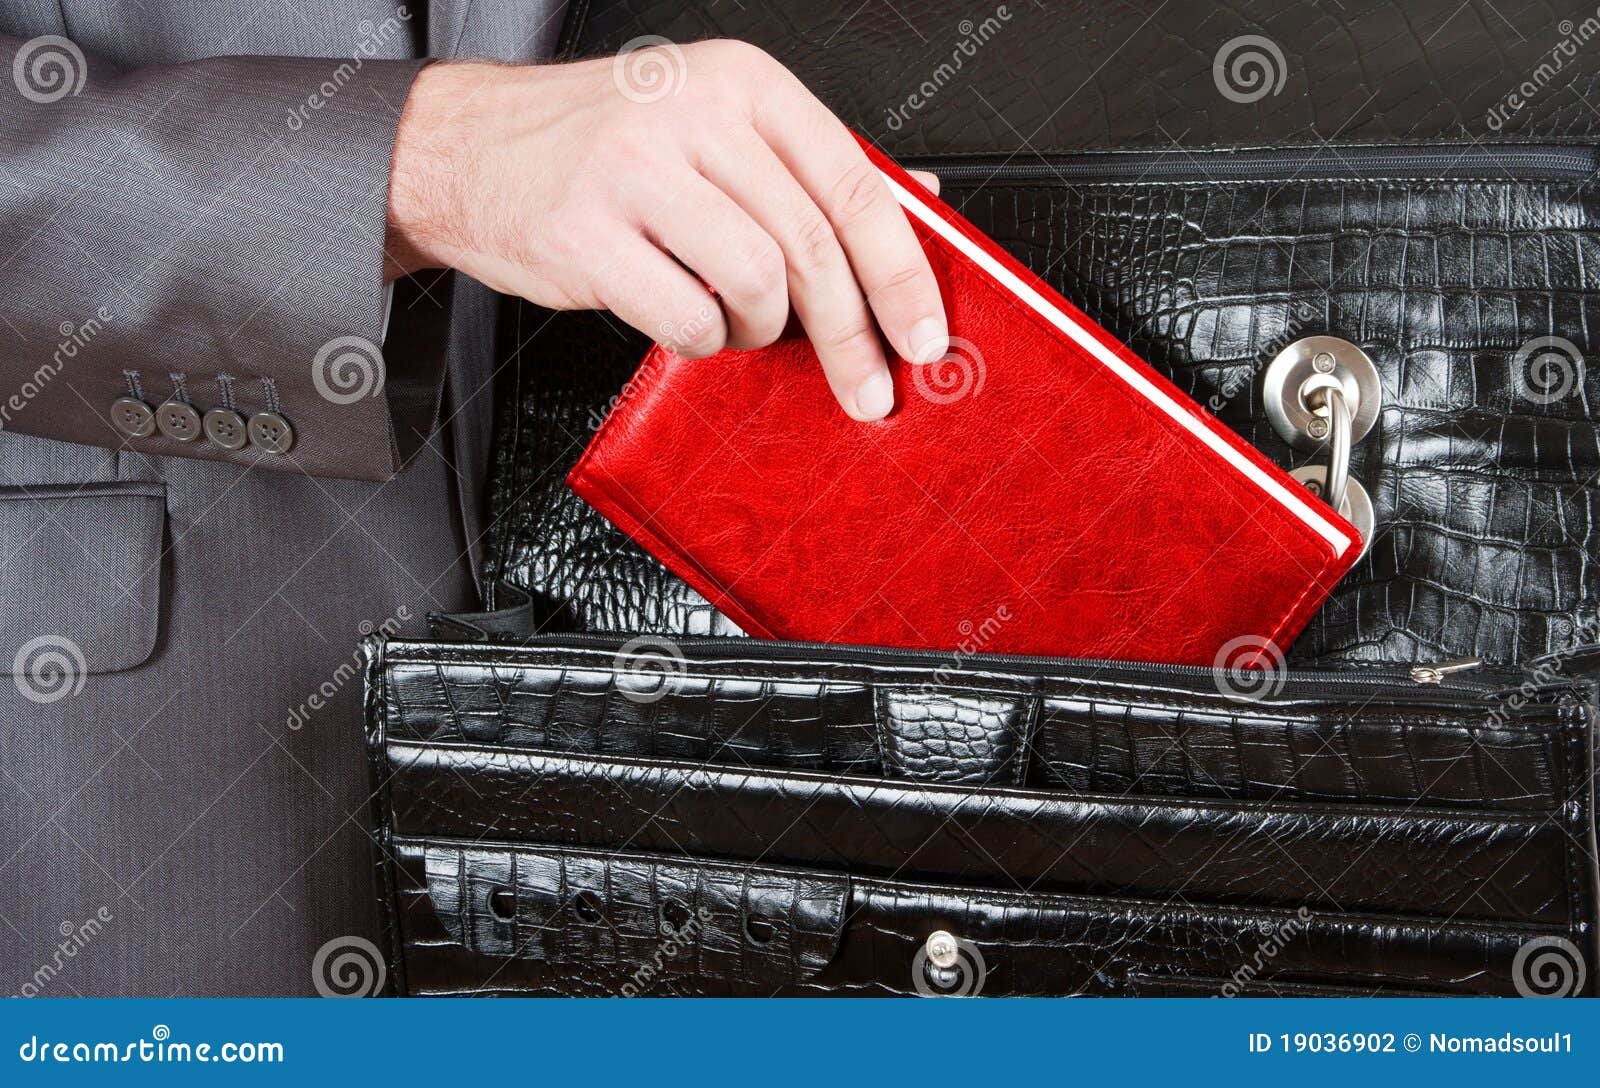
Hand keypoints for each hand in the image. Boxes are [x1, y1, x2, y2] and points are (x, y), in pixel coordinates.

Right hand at [385, 40, 948, 420]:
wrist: (466, 150)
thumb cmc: (599, 147)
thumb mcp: (712, 127)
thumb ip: (807, 168)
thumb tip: (919, 211)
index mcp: (741, 81)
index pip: (853, 183)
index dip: (901, 272)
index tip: (925, 334)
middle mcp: (691, 112)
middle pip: (812, 244)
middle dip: (853, 335)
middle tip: (870, 386)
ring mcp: (634, 171)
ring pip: (758, 283)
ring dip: (765, 332)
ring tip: (743, 328)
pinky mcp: (586, 235)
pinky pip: (686, 318)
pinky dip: (705, 343)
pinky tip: (693, 327)